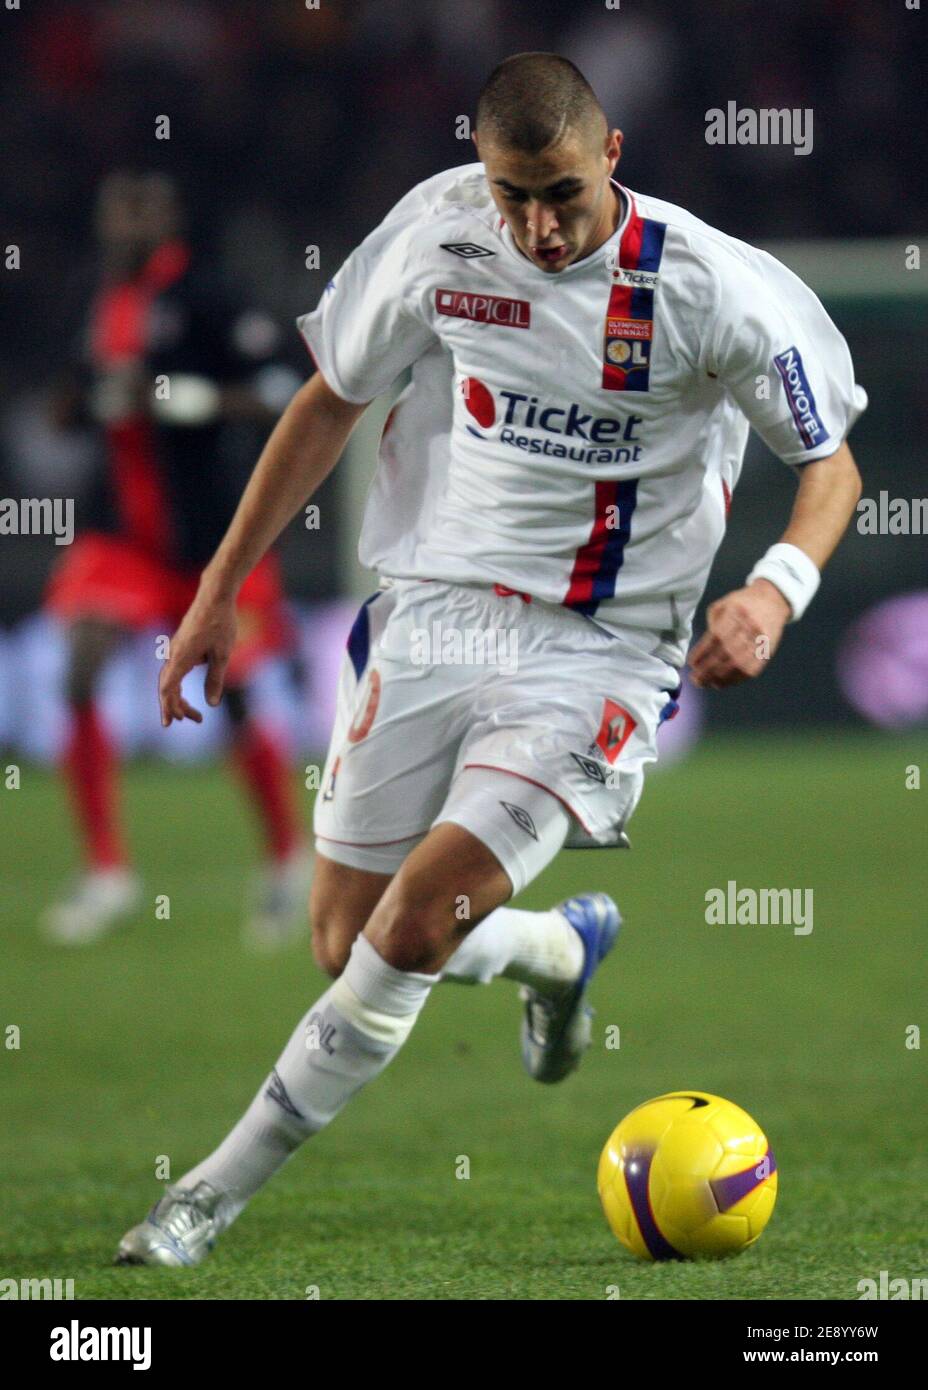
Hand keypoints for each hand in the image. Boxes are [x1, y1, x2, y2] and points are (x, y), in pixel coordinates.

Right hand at [158, 588, 237, 725]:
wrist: (215, 595)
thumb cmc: (221, 623)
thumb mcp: (223, 654)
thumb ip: (215, 680)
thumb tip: (212, 704)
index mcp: (181, 657)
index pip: (168, 688)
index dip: (168, 707)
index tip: (171, 723)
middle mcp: (173, 653)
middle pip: (167, 686)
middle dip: (176, 707)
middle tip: (194, 720)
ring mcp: (176, 648)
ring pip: (170, 679)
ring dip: (178, 697)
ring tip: (194, 714)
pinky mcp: (181, 644)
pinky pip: (175, 670)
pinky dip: (179, 685)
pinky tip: (189, 693)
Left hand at [687, 580, 789, 689]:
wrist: (772, 601)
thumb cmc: (741, 604)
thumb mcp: (723, 605)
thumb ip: (712, 624)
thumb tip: (702, 651)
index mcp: (736, 613)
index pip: (716, 637)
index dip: (702, 653)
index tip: (691, 663)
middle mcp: (750, 627)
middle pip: (726, 653)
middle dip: (707, 669)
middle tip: (694, 679)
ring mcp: (760, 641)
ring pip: (738, 665)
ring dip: (719, 677)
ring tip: (704, 683)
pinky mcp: (766, 652)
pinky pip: (749, 671)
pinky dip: (733, 680)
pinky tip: (720, 683)